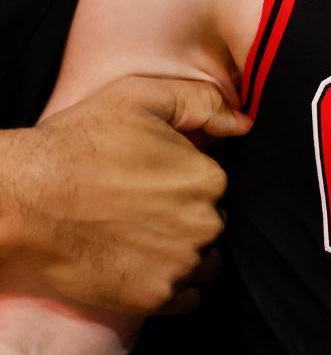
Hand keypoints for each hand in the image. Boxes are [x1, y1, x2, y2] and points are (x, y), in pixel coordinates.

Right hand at [0, 77, 250, 314]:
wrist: (22, 198)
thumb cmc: (78, 143)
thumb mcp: (142, 97)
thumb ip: (202, 103)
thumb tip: (242, 125)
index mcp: (209, 178)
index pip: (216, 187)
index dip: (186, 184)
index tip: (155, 183)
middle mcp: (205, 224)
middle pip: (212, 224)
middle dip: (187, 218)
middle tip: (144, 212)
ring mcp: (180, 264)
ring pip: (204, 261)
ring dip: (184, 253)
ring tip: (143, 239)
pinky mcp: (153, 297)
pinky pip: (188, 298)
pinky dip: (174, 286)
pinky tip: (146, 266)